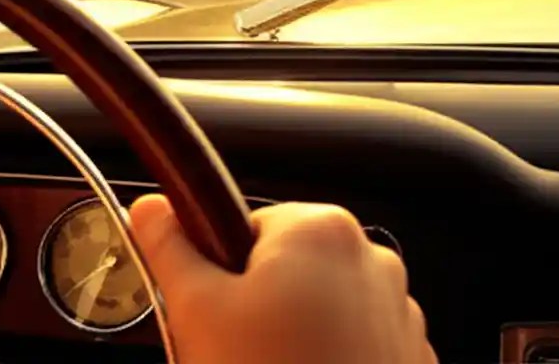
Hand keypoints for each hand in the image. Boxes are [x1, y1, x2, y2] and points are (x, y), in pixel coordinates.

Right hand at [130, 195, 435, 363]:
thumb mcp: (198, 311)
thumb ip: (170, 248)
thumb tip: (151, 209)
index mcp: (320, 229)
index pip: (249, 225)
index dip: (221, 270)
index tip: (213, 308)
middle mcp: (372, 259)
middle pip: (288, 268)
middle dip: (259, 305)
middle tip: (237, 350)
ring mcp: (399, 311)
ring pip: (322, 309)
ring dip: (295, 335)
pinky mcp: (408, 356)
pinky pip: (354, 344)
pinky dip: (330, 359)